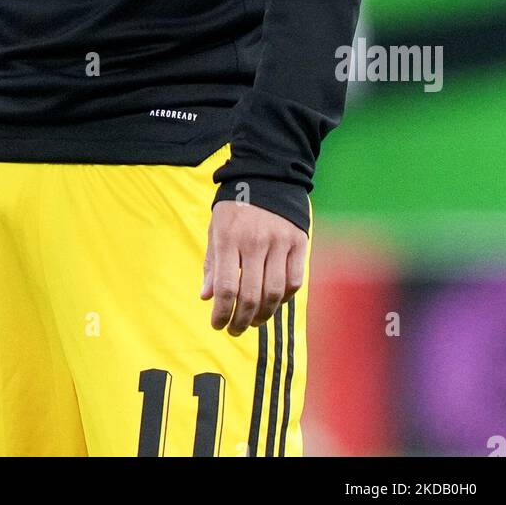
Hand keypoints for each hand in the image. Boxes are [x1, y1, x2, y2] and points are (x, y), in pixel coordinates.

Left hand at [200, 200, 306, 335]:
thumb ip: (212, 263)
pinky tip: (274, 302)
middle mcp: (255, 241)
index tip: (218, 325)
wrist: (268, 175)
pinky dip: (284, 298)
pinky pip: (294, 281)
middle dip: (241, 320)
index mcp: (229, 237)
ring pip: (274, 293)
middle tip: (235, 330)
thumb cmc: (236, 205)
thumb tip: (207, 297)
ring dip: (263, 314)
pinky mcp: (298, 242)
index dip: (221, 313)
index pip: (226, 287)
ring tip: (253, 321)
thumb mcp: (216, 227)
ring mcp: (279, 242)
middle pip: (250, 295)